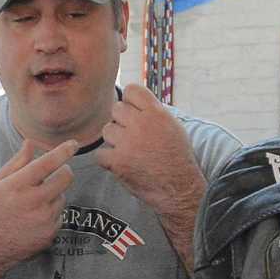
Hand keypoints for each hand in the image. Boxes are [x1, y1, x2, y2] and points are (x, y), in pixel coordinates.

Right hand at [0, 139, 75, 270]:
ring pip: (62, 197)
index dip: (63, 151)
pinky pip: (59, 215)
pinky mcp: (50, 233)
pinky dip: (51, 214)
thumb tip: (31, 143)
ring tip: (33, 204)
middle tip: (58, 172)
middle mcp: (33, 202)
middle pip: (65, 178)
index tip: (74, 143)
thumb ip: (17, 162)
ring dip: (53, 195)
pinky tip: (34, 219)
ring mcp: (44, 219)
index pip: (47, 163)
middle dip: (65, 171)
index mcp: (18, 185)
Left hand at [99, 83, 204, 218]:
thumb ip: (153, 111)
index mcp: (156, 113)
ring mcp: (128, 143)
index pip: (131, 90)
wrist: (179, 188)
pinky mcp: (118, 162)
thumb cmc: (177, 158)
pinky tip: (121, 164)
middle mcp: (141, 124)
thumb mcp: (173, 126)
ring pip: (107, 130)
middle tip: (133, 137)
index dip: (130, 102)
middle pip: (116, 110)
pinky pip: (100, 153)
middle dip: (122, 123)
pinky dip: (108, 160)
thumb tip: (134, 101)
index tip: (134, 113)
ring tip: (129, 151)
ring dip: (115, 141)